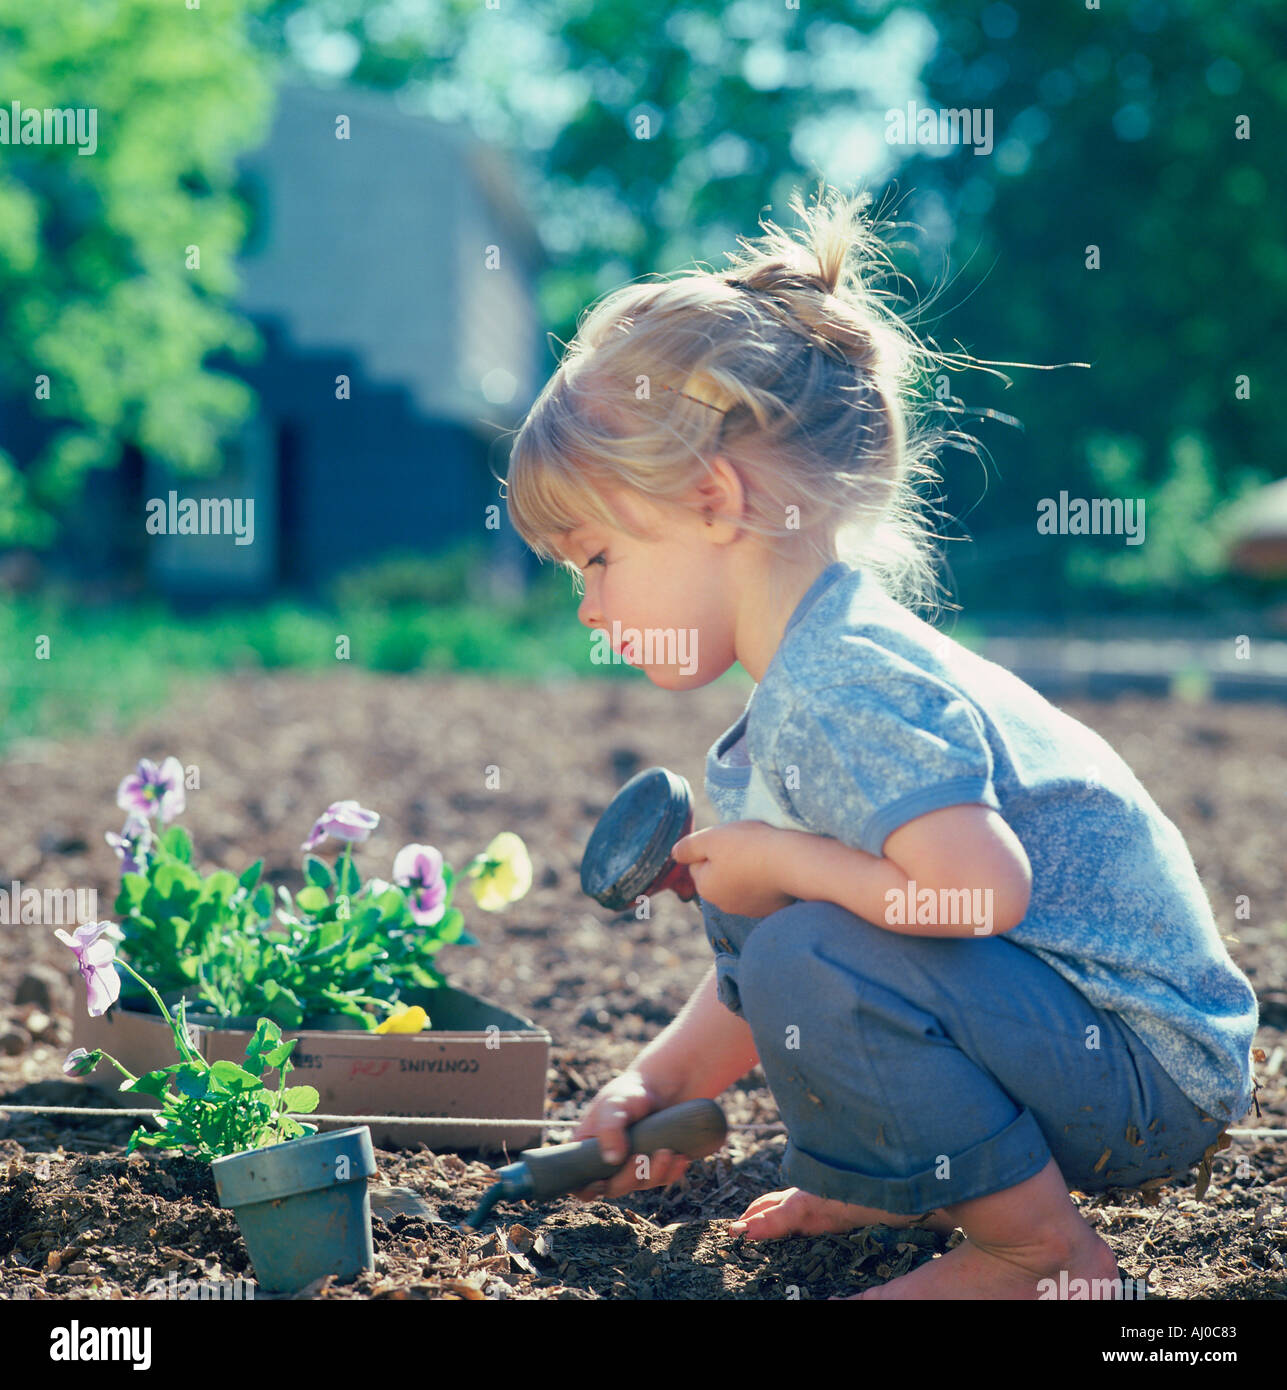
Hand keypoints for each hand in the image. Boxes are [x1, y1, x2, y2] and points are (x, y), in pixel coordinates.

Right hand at [568, 1069, 693, 1201]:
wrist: (664, 1084)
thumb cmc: (630, 1091)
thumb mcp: (613, 1104)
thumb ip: (609, 1129)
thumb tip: (613, 1159)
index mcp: (590, 1149)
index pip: (580, 1181)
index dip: (587, 1188)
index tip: (601, 1181)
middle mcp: (611, 1162)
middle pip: (614, 1188)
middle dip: (628, 1178)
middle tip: (640, 1157)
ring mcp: (635, 1165)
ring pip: (641, 1185)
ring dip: (654, 1173)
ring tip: (666, 1151)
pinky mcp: (658, 1164)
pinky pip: (664, 1178)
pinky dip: (672, 1171)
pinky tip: (680, 1157)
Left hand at [671, 821, 797, 917]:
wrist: (792, 862)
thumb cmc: (749, 847)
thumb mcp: (711, 839)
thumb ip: (687, 846)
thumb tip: (675, 855)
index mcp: (706, 888)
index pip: (699, 862)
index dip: (712, 846)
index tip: (730, 840)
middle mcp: (723, 904)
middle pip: (719, 873)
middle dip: (728, 860)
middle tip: (747, 845)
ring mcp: (748, 909)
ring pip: (740, 882)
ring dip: (746, 869)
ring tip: (762, 855)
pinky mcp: (770, 909)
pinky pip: (761, 890)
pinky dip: (764, 880)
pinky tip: (774, 869)